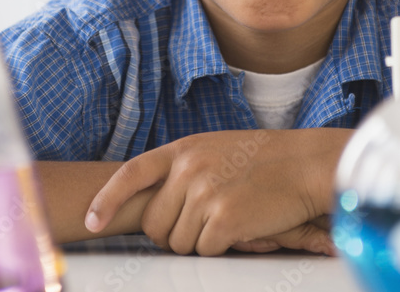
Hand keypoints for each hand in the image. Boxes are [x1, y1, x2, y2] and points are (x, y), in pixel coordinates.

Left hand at [85, 128, 351, 255]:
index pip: (131, 174)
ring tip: (231, 218)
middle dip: (173, 233)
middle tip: (206, 222)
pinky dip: (222, 248)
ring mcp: (205, 193)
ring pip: (179, 243)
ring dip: (201, 242)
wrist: (308, 164)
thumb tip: (156, 198)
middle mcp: (189, 168)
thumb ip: (185, 167)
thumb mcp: (217, 149)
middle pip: (154, 224)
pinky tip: (242, 227)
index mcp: (184, 150)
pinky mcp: (224, 218)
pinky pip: (205, 250)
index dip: (106, 200)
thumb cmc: (268, 160)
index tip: (91, 222)